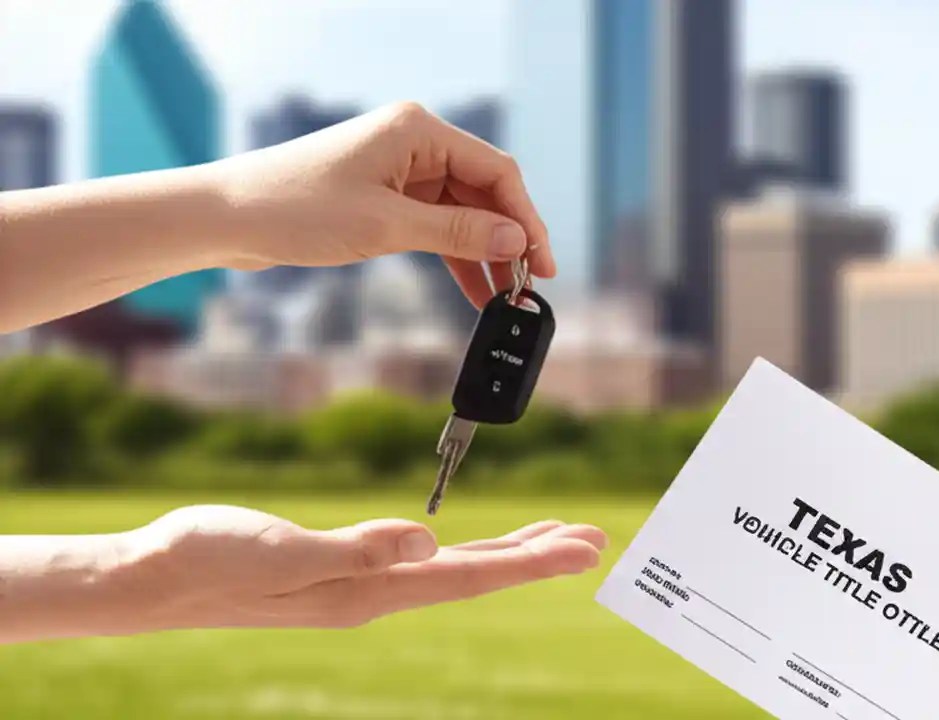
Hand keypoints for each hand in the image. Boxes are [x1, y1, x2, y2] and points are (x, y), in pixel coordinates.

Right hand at [0, 505, 605, 642]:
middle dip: (539, 557)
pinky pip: (422, 560)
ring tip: (554, 539)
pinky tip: (468, 546)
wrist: (154, 578)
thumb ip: (357, 548)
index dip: (532, 562)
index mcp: (370, 588)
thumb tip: (429, 540)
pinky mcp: (342, 569)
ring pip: (455, 566)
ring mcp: (361, 583)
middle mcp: (377, 591)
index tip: (586, 550)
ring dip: (508, 552)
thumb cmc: (210, 559)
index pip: (471, 575)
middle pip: (477, 573)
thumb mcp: (284, 550)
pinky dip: (462, 549)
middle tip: (595, 540)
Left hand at [218, 102, 553, 307]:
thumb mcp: (385, 225)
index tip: (542, 263)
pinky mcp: (384, 197)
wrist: (226, 218)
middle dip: (508, 240)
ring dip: (484, 254)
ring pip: (463, 214)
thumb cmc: (294, 208)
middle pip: (485, 193)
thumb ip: (456, 233)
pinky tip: (474, 291)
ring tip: (506, 298)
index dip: (526, 219)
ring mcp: (400, 171)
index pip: (496, 172)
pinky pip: (435, 227)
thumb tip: (515, 241)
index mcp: (418, 130)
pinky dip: (455, 257)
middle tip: (529, 287)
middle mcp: (414, 144)